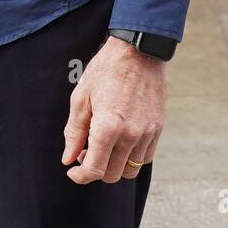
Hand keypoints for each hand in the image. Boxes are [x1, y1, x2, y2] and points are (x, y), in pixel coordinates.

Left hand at [61, 36, 167, 182]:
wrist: (139, 51)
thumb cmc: (106, 70)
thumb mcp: (81, 97)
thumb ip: (74, 132)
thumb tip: (69, 158)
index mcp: (107, 127)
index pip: (94, 170)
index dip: (80, 176)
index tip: (73, 171)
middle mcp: (130, 135)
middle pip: (113, 175)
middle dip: (96, 169)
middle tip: (86, 151)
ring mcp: (147, 133)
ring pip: (130, 170)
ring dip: (115, 164)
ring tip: (104, 145)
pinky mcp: (158, 128)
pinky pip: (145, 157)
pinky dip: (131, 157)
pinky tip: (121, 139)